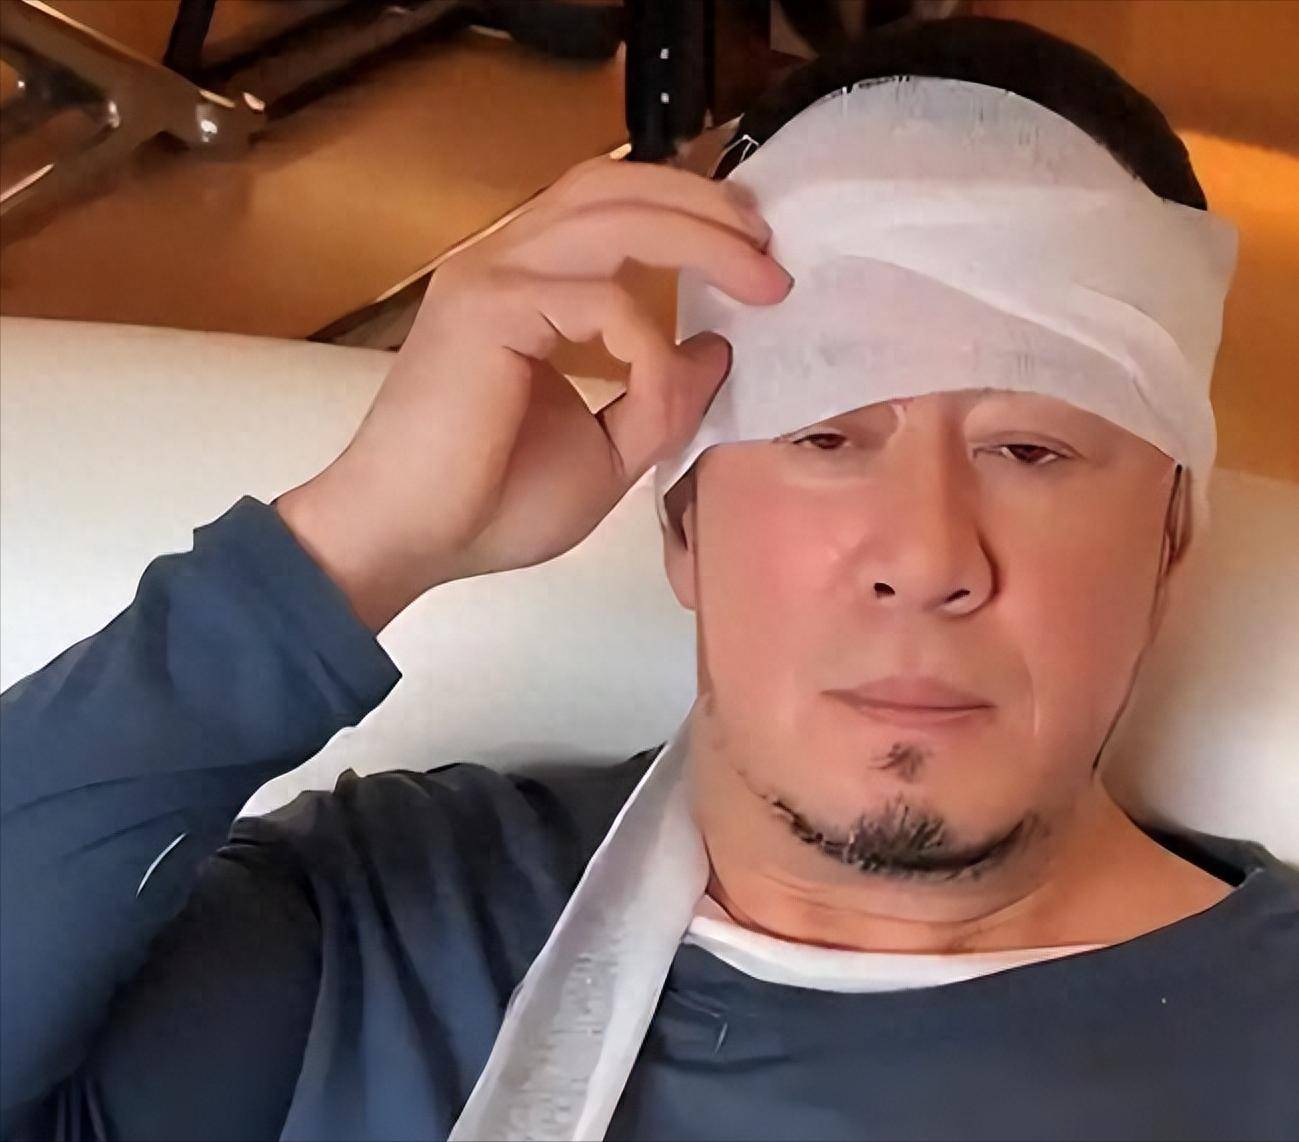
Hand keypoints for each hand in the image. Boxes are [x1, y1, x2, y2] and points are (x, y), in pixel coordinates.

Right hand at [275, 155, 790, 630]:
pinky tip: (662, 382)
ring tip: (759, 271)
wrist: (407, 543)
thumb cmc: (490, 506)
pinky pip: (599, 300)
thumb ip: (661, 398)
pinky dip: (648, 340)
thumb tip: (719, 346)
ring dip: (695, 235)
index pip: (611, 211)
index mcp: (527, 285)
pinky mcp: (486, 308)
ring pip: (609, 216)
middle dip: (702, 204)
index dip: (688, 216)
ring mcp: (490, 277)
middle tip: (769, 241)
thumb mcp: (607, 452)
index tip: (755, 255)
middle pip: (614, 188)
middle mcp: (504, 263)